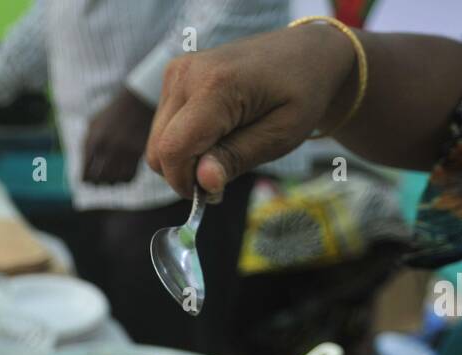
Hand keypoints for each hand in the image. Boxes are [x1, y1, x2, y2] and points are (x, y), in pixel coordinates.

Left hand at [82, 87, 155, 184]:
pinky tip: (123, 174)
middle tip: (101, 180)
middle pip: (99, 179)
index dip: (86, 179)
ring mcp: (123, 150)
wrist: (137, 101)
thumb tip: (84, 171)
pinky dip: (125, 179)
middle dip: (99, 182)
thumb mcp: (93, 125)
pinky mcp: (137, 152)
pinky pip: (129, 176)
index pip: (86, 173)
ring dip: (112, 182)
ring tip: (112, 177)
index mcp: (93, 141)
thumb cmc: (112, 114)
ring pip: (115, 180)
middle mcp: (107, 147)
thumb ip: (87, 146)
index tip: (89, 179)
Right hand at [146, 27, 357, 196]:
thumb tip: (201, 182)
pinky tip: (214, 133)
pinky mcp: (174, 76)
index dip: (185, 182)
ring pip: (156, 141)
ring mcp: (177, 72)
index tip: (215, 193)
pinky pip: (163, 126)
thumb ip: (237, 157)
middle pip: (158, 149)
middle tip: (223, 174)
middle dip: (184, 174)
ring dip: (184, 158)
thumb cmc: (300, 94)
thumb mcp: (280, 135)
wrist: (305, 53)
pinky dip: (182, 141)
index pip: (174, 149)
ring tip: (223, 149)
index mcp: (216, 85)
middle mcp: (187, 74)